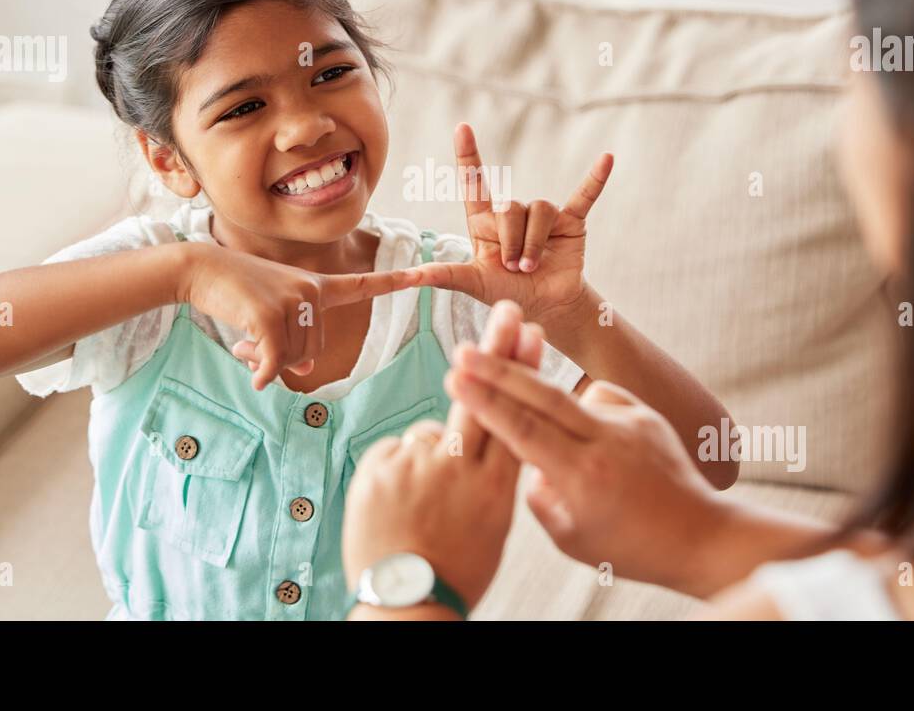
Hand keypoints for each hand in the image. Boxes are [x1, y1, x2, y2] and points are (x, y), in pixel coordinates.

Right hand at [179, 242, 420, 390]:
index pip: (363, 285)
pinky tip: (251, 373)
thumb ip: (295, 337)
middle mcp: (311, 290)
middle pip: (314, 350)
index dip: (395, 282)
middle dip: (284, 358)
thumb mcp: (272, 314)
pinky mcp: (270, 315)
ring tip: (244, 344)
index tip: (426, 274)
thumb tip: (306, 369)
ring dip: (266, 362)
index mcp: (317, 286)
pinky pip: (274, 361)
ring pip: (293, 359)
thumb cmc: (237, 292)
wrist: (202, 269)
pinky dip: (261, 373)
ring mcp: (293, 301)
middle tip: (252, 347)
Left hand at [343, 301, 539, 616]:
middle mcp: (463, 468)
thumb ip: (496, 479)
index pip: (516, 414)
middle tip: (505, 310)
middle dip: (496, 349)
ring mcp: (420, 464)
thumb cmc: (456, 569)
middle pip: (483, 396)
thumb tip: (496, 441)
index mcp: (498, 486)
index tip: (531, 333)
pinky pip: (397, 450)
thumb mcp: (494, 526)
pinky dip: (399, 469)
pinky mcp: (382, 466)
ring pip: (432, 433)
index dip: (523, 370)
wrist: (406, 603)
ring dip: (430, 458)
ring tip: (422, 506)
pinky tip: (398, 504)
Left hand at [410, 123, 612, 326]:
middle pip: (509, 206)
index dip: (468, 155)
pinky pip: (584, 196)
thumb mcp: (473, 284)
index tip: (462, 128)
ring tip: (531, 267)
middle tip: (512, 266)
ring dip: (533, 242)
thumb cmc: (507, 292)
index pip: (475, 183)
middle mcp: (514, 212)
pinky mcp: (571, 222)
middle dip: (510, 240)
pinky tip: (607, 160)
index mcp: (486, 222)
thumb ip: (444, 275)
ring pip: (537, 210)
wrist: (545, 307)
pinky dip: (595, 179)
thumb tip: (409, 277)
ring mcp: (544, 216)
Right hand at [446, 336, 724, 591]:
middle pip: (542, 395)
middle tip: (465, 349)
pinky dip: (584, 413)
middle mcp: (607, 442)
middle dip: (499, 369)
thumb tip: (522, 456)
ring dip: (543, 397)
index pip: (522, 431)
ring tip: (553, 431)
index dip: (485, 402)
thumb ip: (538, 494)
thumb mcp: (571, 537)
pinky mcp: (645, 413)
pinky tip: (592, 438)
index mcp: (584, 477)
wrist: (700, 536)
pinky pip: (598, 399)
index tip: (455, 378)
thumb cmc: (630, 547)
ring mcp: (629, 422)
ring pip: (570, 396)